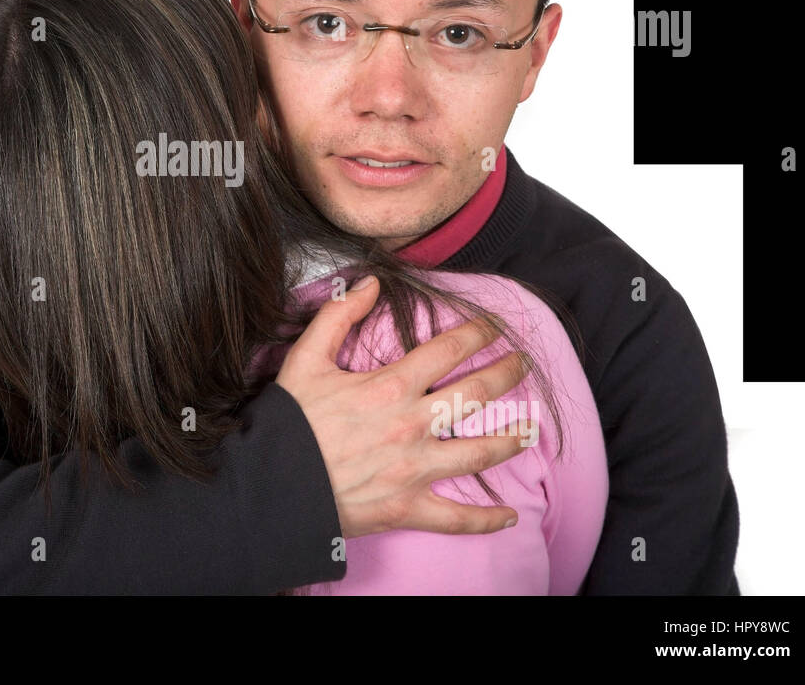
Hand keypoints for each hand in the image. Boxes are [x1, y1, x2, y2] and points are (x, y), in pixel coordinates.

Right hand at [275, 275, 534, 539]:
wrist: (272, 483)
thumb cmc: (289, 422)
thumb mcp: (305, 358)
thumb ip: (338, 316)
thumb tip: (369, 283)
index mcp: (391, 386)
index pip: (448, 350)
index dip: (477, 333)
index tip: (493, 326)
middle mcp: (412, 425)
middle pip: (477, 394)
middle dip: (507, 374)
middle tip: (523, 364)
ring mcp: (415, 469)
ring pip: (480, 453)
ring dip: (513, 439)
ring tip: (532, 428)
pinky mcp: (408, 507)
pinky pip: (457, 518)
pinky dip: (486, 520)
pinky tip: (509, 516)